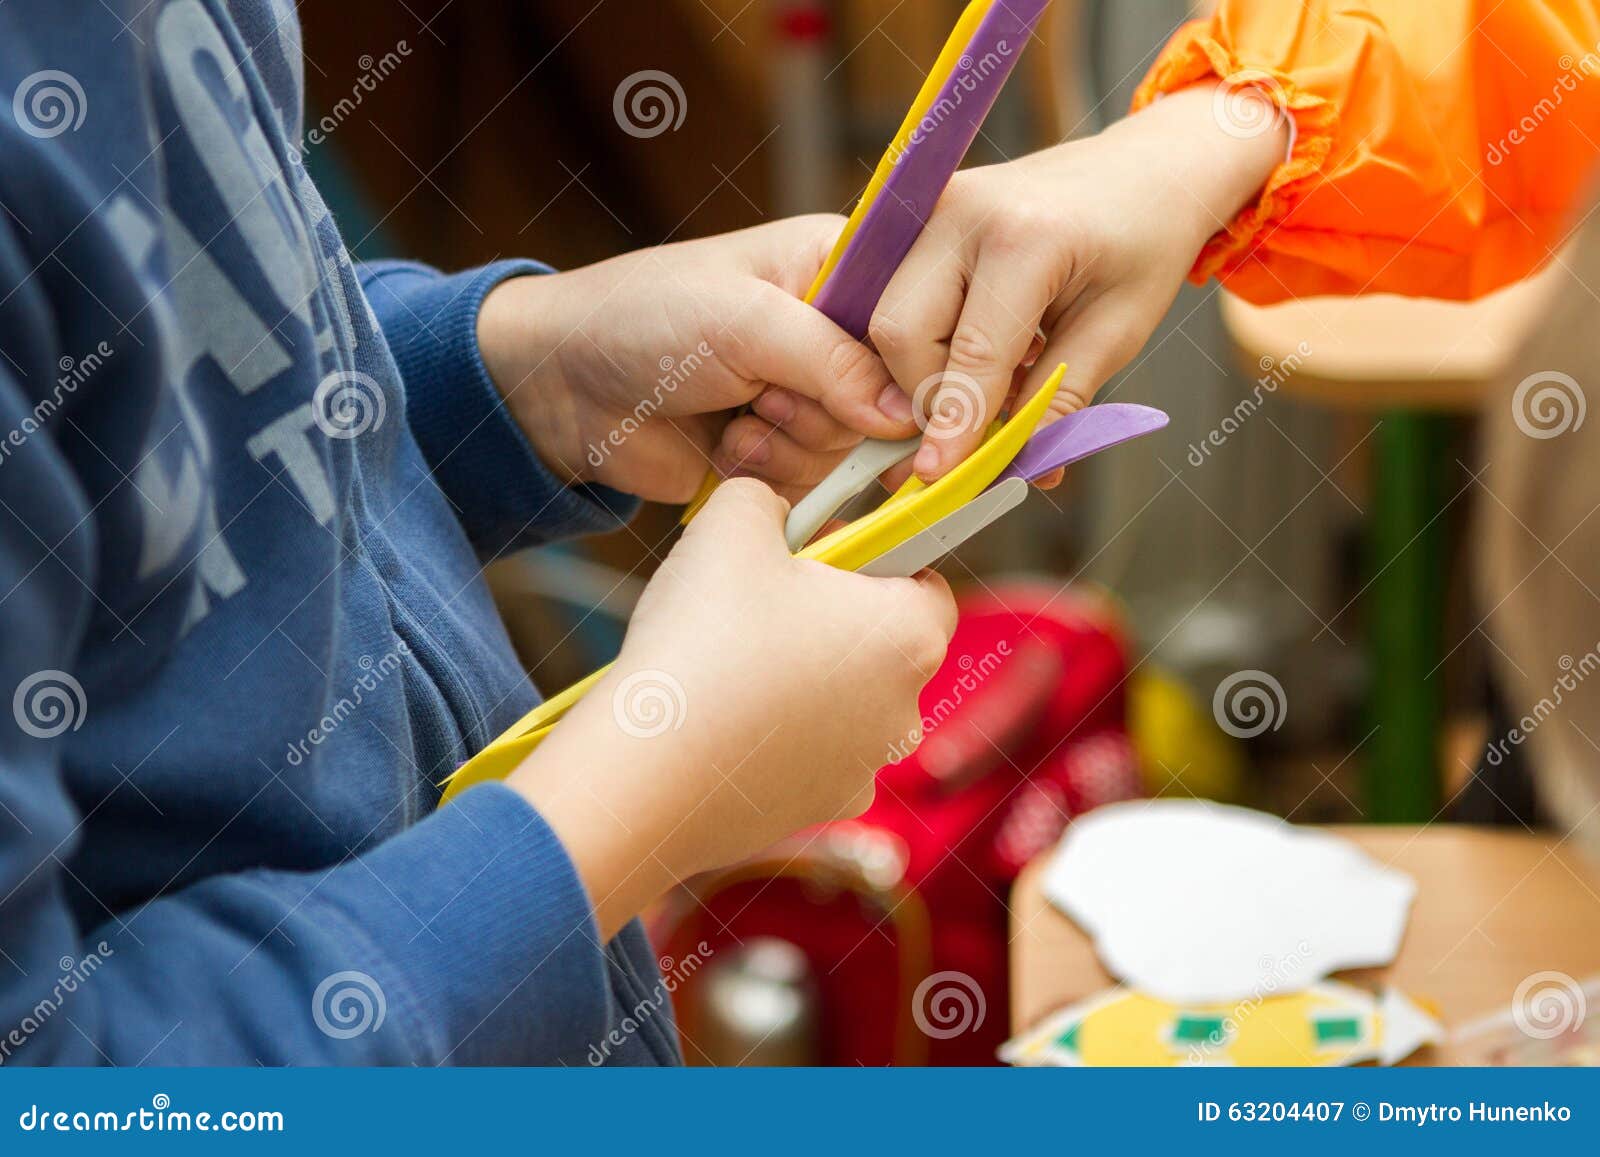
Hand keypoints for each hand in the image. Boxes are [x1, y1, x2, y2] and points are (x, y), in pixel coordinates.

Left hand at [478, 217, 915, 503]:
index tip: (882, 397)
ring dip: (787, 446)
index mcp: (836, 269)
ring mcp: (806, 395)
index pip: (913, 320)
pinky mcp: (779, 450)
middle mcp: (831, 333)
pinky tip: (724, 449)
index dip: (907, 366)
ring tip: (734, 419)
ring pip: (849, 450)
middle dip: (820, 411)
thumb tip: (905, 414)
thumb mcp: (743, 320)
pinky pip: (812, 484)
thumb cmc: (642, 318)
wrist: (565, 388)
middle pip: (887, 400)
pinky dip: (766, 475)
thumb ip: (831, 361)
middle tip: (763, 395)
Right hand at [507, 479, 955, 938]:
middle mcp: (905, 709)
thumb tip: (771, 508)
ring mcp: (864, 769)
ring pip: (845, 702)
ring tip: (729, 665)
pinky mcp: (819, 811)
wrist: (645, 771)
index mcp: (909, 633)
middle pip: (884, 644)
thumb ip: (766, 497)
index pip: (927, 580)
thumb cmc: (702, 641)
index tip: (819, 554)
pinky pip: (808, 756)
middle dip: (833, 619)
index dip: (874, 557)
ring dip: (804, 680)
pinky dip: (776, 737)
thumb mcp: (730, 523)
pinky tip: (721, 721)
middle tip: (762, 603)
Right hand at [870, 82, 1289, 484]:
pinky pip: (894, 294)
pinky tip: (972, 344)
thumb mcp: (1118, 332)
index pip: (972, 354)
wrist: (1145, 168)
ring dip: (924, 368)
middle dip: (926, 394)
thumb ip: (1060, 400)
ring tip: (987, 375)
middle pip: (901, 334)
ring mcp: (934, 205)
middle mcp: (964, 211)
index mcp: (1027, 238)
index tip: (937, 476)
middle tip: (973, 422)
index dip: (954, 424)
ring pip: (886, 318)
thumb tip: (1022, 470)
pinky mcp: (920, 212)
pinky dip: (923, 339)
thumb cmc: (1143, 246)